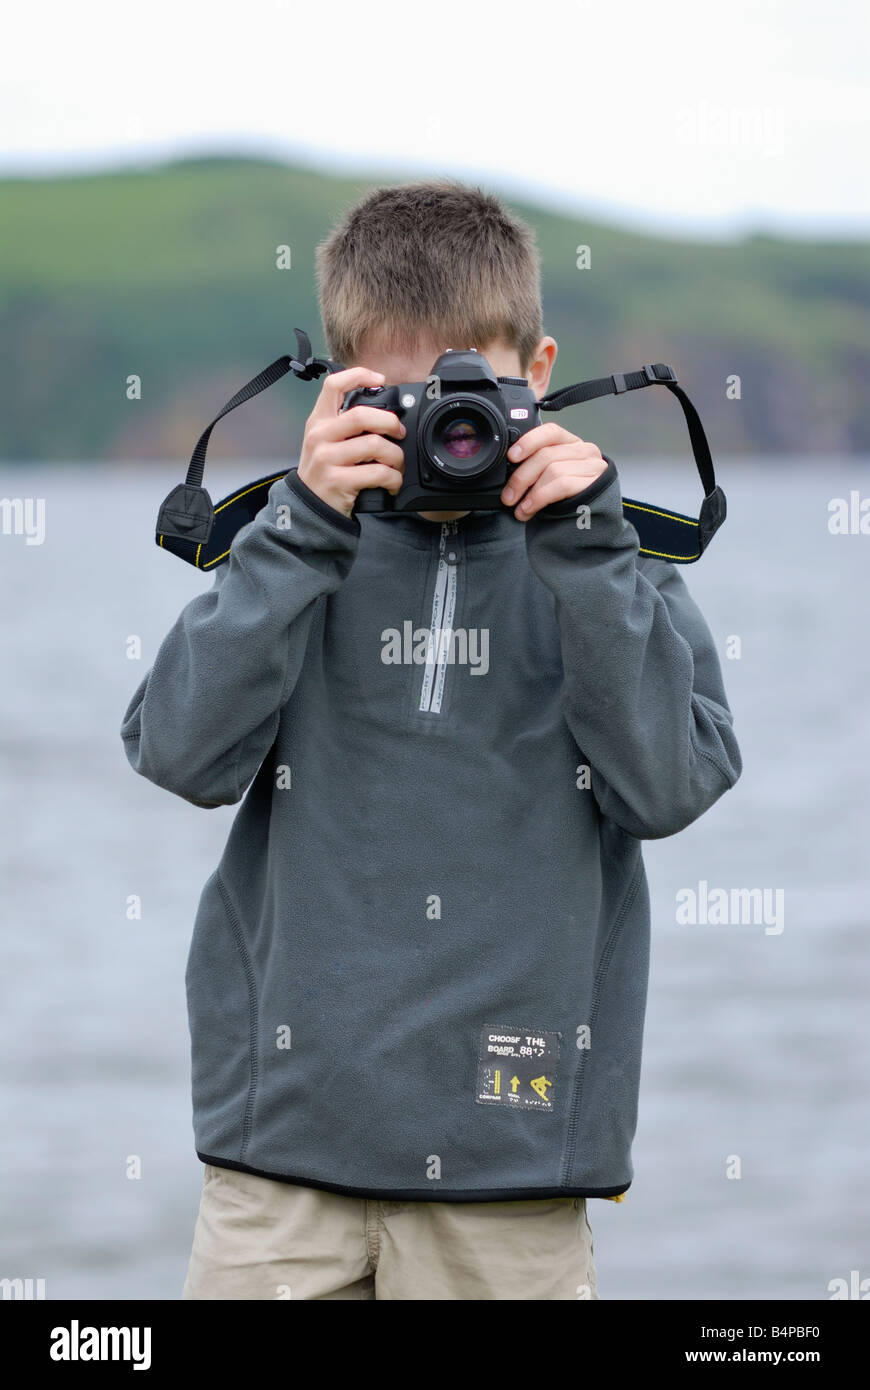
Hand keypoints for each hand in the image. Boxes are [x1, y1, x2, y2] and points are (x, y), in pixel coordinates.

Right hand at [297, 367, 405, 517]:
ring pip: (374, 445)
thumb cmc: (324, 472)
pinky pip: (378, 473)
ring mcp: (327, 459)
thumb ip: (346, 424)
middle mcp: (320, 436)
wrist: (309, 507)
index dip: (359, 376)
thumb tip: (384, 414)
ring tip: (396, 464)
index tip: (379, 380)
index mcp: (319, 421)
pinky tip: (391, 482)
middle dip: (390, 423)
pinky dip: (393, 479)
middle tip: (399, 433)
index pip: (333, 385)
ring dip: (396, 456)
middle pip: (362, 415)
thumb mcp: (325, 441)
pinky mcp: (338, 481)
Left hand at [500, 424, 607, 520]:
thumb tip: (510, 471)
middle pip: (546, 455)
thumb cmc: (569, 500)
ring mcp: (593, 467)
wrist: (592, 525)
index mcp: (571, 444)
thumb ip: (538, 467)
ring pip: (552, 470)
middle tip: (509, 496)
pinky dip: (540, 497)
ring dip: (530, 492)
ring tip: (520, 507)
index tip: (511, 456)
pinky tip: (530, 508)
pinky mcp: (595, 484)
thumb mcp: (552, 477)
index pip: (550, 432)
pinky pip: (562, 485)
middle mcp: (585, 451)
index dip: (528, 442)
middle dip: (521, 477)